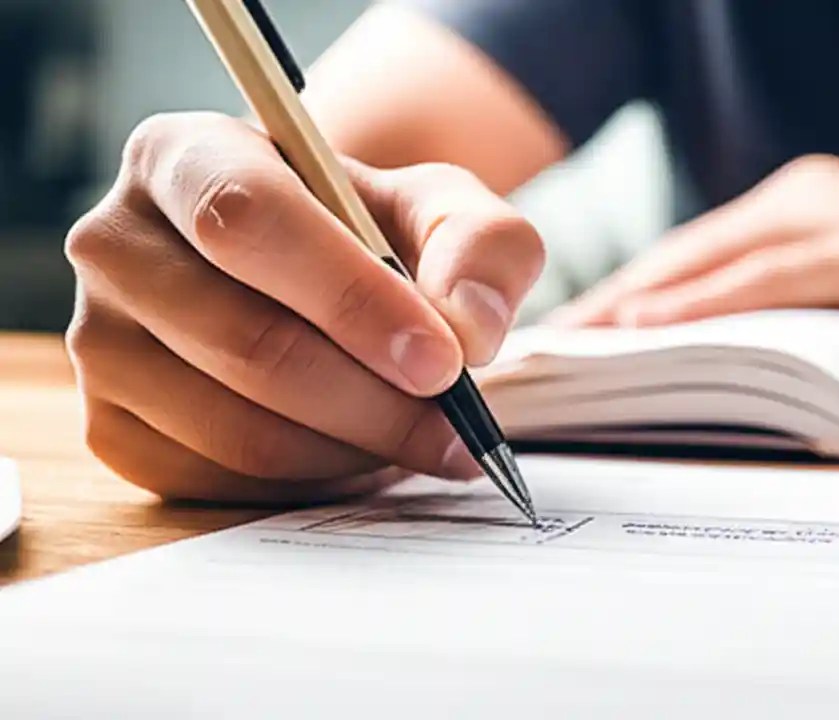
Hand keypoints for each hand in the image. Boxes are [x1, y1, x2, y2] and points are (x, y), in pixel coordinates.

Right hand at [65, 113, 543, 502]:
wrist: (314, 280)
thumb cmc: (370, 233)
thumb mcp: (443, 209)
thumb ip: (481, 246)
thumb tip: (470, 329)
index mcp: (184, 155)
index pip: (247, 220)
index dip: (351, 298)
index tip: (443, 361)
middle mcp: (116, 243)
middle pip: (244, 341)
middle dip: (374, 401)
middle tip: (458, 427)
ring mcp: (99, 342)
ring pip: (236, 428)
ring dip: (353, 448)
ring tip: (421, 436)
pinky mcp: (110, 427)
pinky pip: (219, 480)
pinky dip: (310, 481)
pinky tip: (357, 450)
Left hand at [548, 155, 838, 339]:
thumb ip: (800, 296)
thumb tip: (727, 343)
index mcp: (801, 201)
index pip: (693, 250)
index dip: (628, 287)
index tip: (576, 328)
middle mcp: (805, 196)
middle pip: (684, 251)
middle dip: (612, 297)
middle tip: (550, 341)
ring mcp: (835, 217)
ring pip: (710, 261)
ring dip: (636, 302)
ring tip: (576, 342)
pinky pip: (762, 280)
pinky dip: (699, 303)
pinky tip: (648, 326)